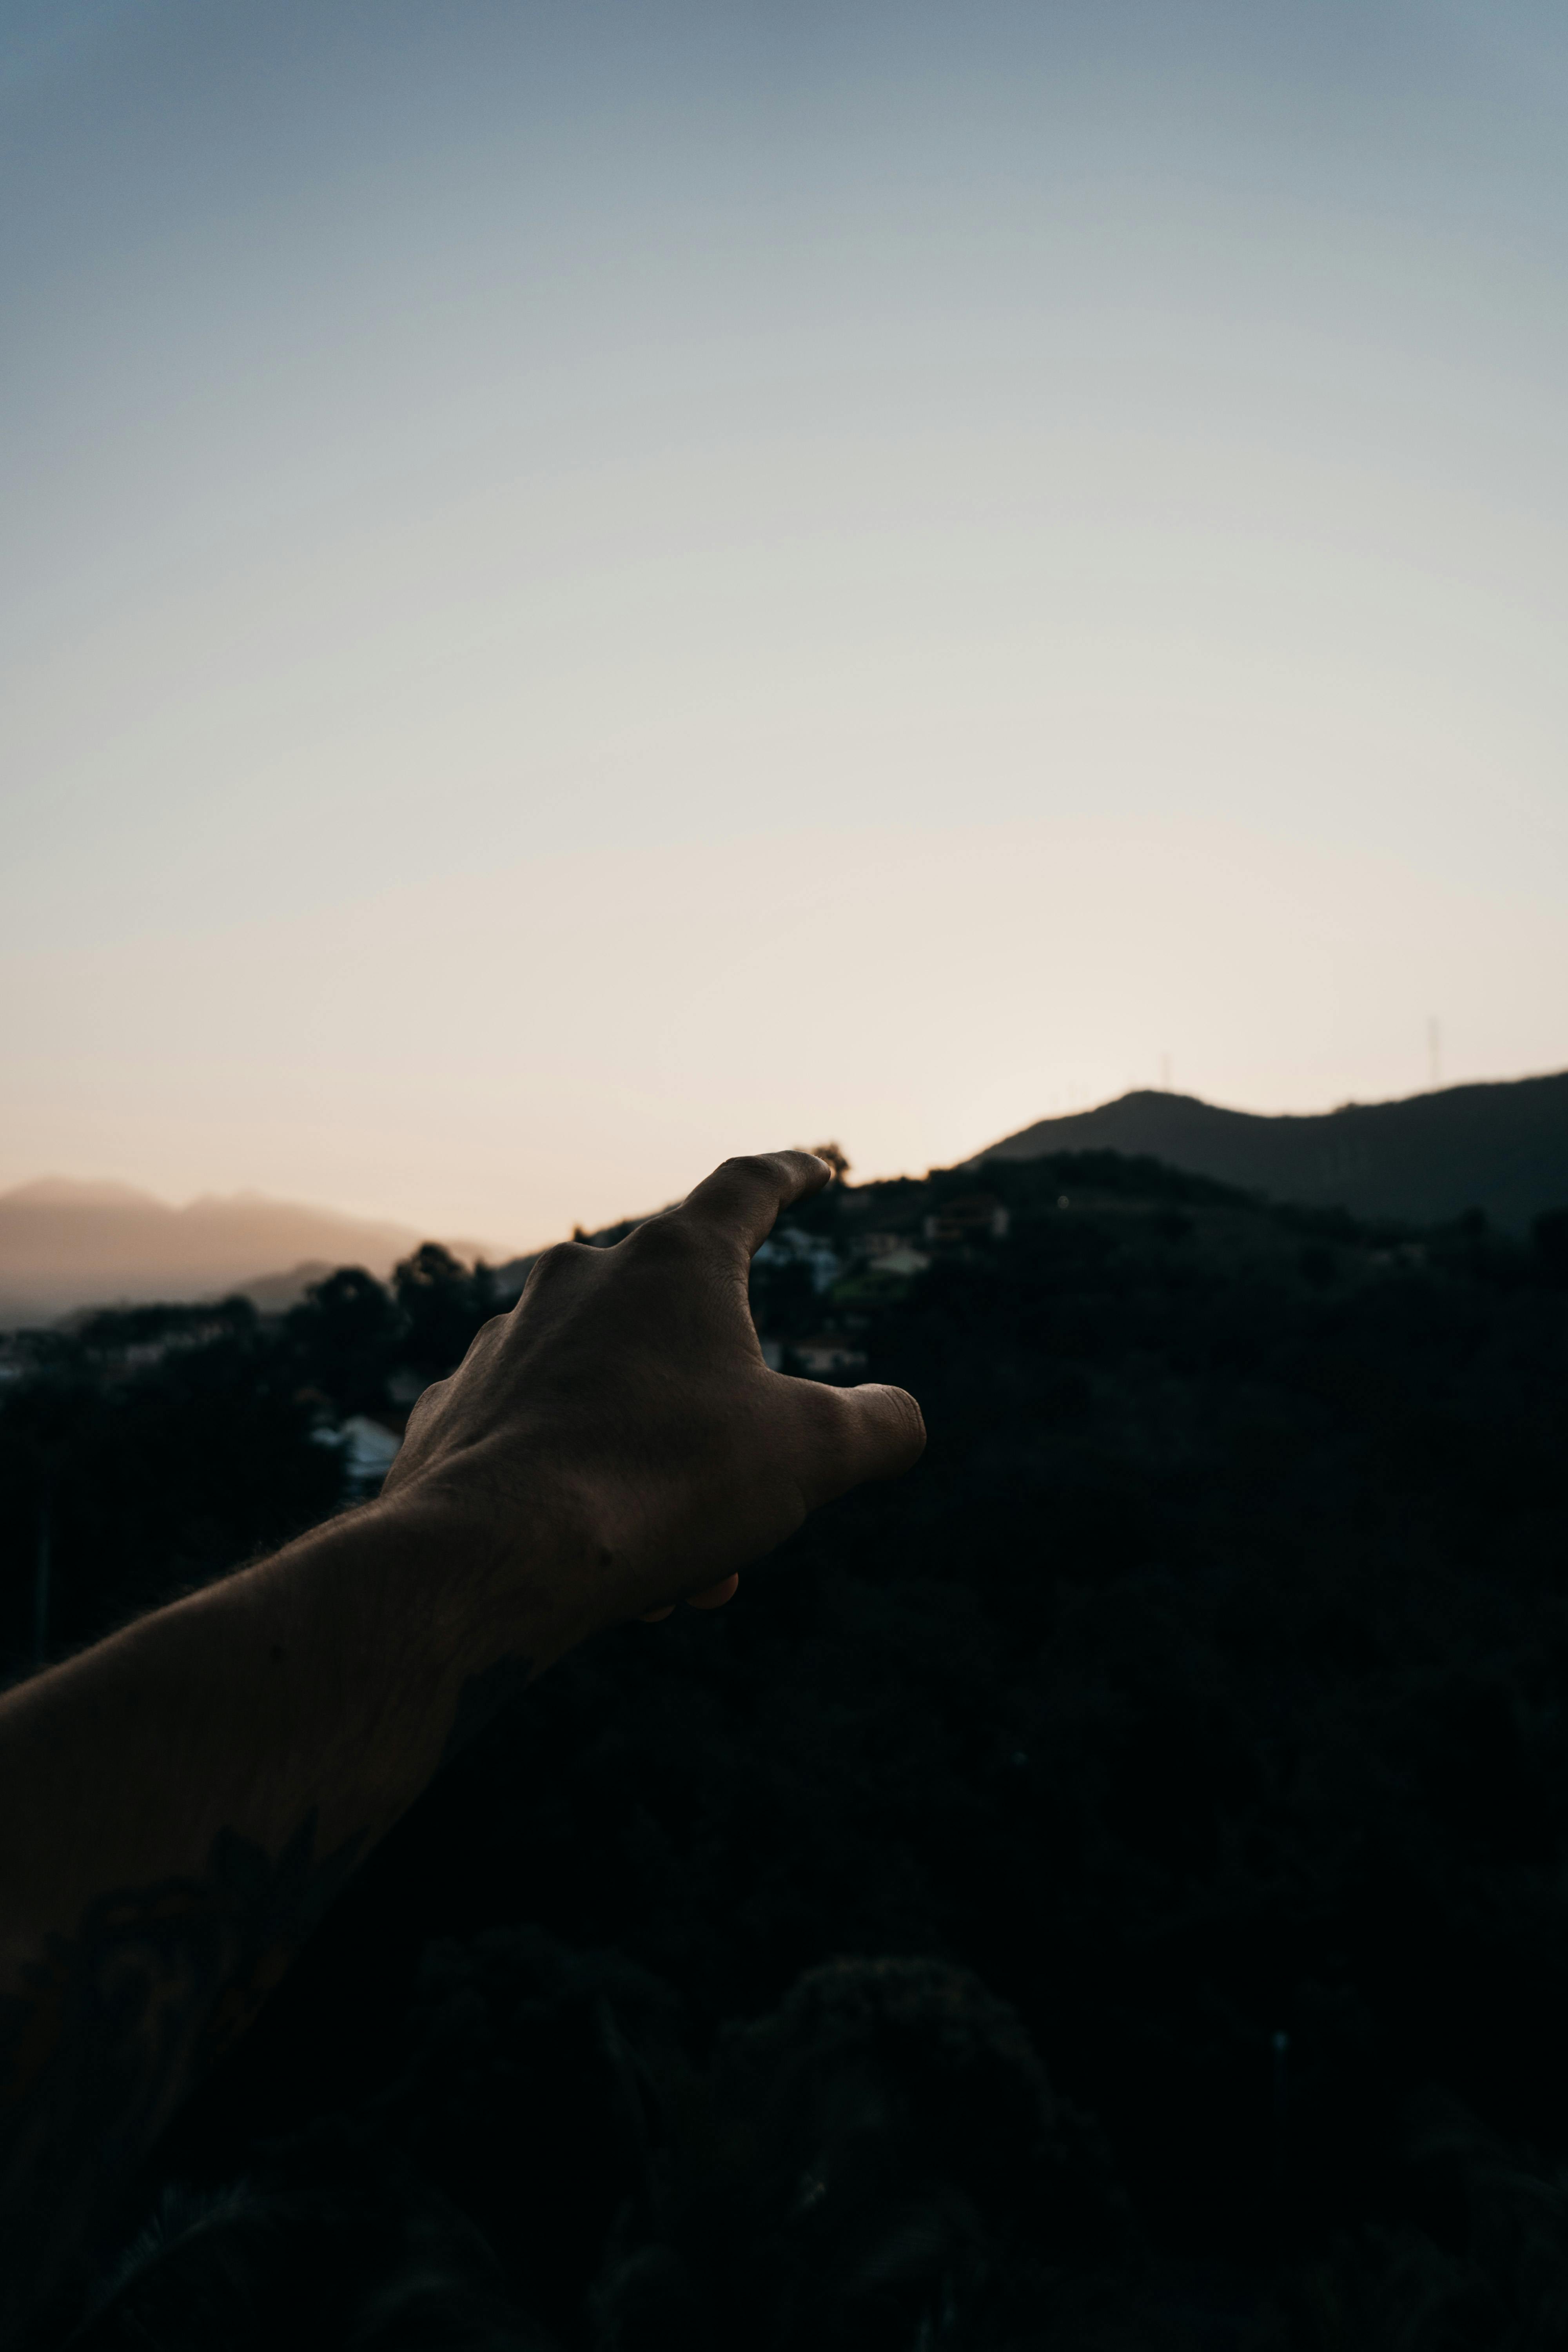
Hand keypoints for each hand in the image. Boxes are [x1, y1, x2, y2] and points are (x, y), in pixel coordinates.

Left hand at [379, 1152, 924, 1653]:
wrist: (494, 1556)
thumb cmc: (664, 1483)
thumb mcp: (813, 1454)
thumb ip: (880, 1424)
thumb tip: (900, 1418)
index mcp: (673, 1264)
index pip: (747, 1188)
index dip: (792, 1177)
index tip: (815, 1173)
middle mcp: (580, 1282)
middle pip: (679, 1327)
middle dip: (728, 1407)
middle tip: (758, 1486)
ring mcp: (506, 1344)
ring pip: (611, 1401)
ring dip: (663, 1470)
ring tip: (693, 1566)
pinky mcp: (453, 1411)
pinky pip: (541, 1442)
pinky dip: (586, 1489)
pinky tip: (608, 1560)